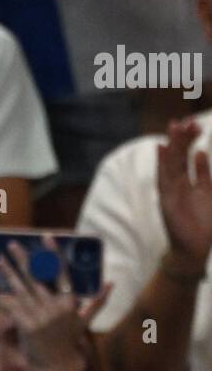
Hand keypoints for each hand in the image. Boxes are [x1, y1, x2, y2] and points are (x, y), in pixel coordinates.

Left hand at [0, 239, 110, 370]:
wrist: (56, 367)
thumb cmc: (69, 341)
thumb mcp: (85, 320)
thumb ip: (97, 301)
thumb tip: (111, 282)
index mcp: (70, 303)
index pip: (62, 272)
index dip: (54, 254)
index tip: (46, 237)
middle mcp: (55, 307)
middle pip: (37, 277)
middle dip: (24, 259)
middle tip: (13, 244)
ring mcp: (39, 316)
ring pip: (21, 289)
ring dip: (8, 273)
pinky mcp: (25, 325)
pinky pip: (8, 307)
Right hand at [157, 119, 211, 269]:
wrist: (195, 250)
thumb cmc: (203, 224)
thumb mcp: (208, 193)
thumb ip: (204, 174)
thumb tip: (201, 152)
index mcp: (188, 183)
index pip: (187, 156)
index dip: (190, 141)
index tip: (195, 125)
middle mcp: (177, 185)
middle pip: (178, 156)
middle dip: (182, 139)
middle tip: (185, 121)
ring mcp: (170, 192)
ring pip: (171, 163)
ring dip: (173, 145)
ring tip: (174, 127)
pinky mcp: (167, 201)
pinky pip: (164, 179)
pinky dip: (163, 163)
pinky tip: (162, 148)